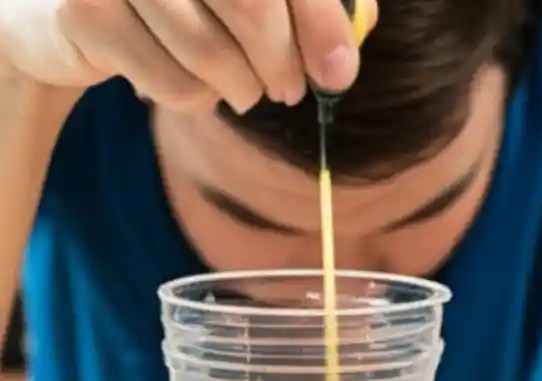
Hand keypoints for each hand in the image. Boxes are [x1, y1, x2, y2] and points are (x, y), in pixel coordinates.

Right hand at [0, 0, 375, 112]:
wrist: (81, 11)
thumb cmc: (188, 1)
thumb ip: (311, 2)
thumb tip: (350, 44)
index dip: (322, 23)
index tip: (339, 74)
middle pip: (252, 6)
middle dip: (282, 64)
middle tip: (290, 91)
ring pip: (210, 54)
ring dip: (240, 88)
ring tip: (241, 89)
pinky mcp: (86, 12)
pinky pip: (171, 83)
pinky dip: (195, 99)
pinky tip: (189, 83)